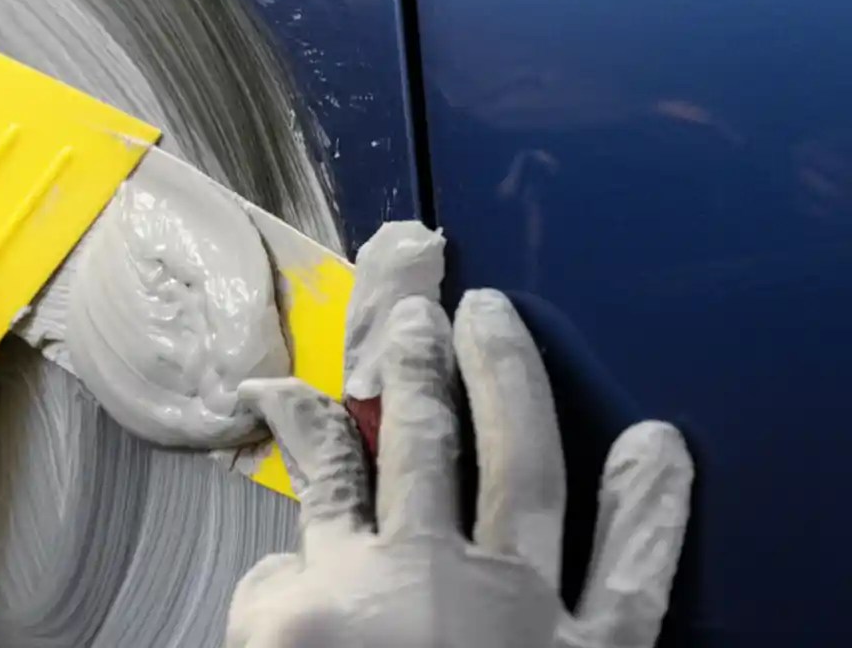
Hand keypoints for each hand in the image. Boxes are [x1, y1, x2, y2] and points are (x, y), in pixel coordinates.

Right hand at [228, 222, 692, 647]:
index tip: (293, 385)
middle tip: (418, 314)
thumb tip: (296, 565)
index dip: (308, 417)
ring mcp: (518, 610)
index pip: (326, 474)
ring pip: (523, 470)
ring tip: (495, 319)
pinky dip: (649, 511)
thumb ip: (269, 606)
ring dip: (508, 382)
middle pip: (422, 441)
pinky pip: (633, 579)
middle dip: (417, 366)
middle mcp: (430, 576)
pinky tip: (655, 443)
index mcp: (339, 590)